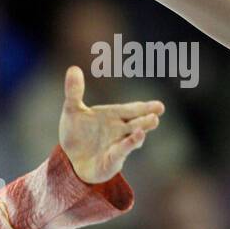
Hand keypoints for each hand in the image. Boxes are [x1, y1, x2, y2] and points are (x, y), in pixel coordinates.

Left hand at [58, 65, 163, 183]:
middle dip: (146, 118)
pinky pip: (120, 152)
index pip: (131, 110)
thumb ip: (74, 91)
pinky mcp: (111, 161)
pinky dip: (127, 145)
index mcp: (113, 117)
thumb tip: (73, 68)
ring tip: (151, 122)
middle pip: (135, 123)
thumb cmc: (77, 133)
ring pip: (132, 139)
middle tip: (158, 111)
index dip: (144, 107)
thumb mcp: (72, 110)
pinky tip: (136, 138)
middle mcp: (119, 131)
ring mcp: (117, 146)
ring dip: (140, 132)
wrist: (71, 159)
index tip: (159, 105)